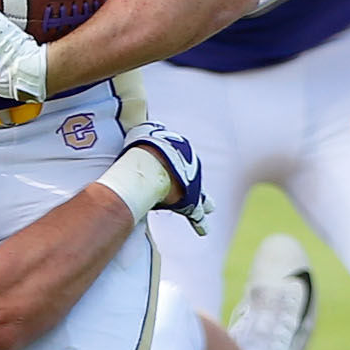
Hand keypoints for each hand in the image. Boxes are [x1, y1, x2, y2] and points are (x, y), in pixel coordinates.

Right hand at [123, 121, 213, 236]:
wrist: (150, 166)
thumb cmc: (144, 149)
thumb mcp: (144, 132)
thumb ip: (144, 128)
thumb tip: (140, 119)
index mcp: (183, 150)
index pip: (180, 159)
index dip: (175, 166)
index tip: (172, 170)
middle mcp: (193, 167)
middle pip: (194, 178)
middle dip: (194, 183)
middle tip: (197, 184)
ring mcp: (194, 187)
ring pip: (202, 198)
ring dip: (204, 204)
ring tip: (209, 208)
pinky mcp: (191, 204)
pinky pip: (197, 216)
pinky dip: (199, 223)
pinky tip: (203, 231)